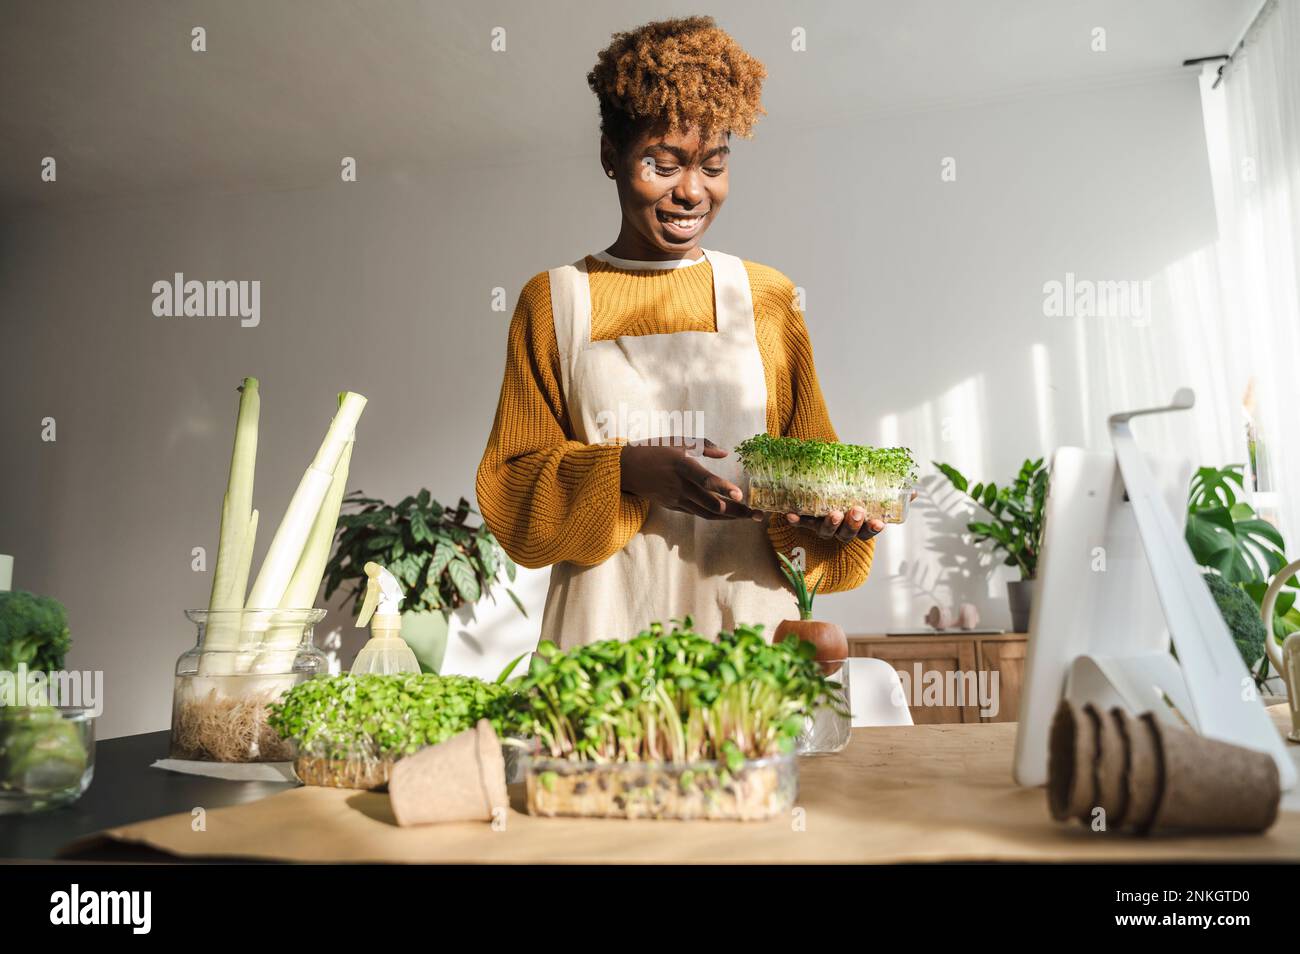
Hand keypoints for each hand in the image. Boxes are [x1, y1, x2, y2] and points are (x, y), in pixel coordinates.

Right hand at [619, 438, 758, 520]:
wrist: (626, 469)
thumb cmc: (654, 449)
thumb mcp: (678, 440)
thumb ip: (704, 445)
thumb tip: (726, 453)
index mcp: (682, 465)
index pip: (705, 480)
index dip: (723, 488)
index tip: (740, 494)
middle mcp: (680, 485)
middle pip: (712, 504)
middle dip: (737, 510)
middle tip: (758, 514)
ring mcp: (676, 499)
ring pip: (707, 513)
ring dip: (730, 517)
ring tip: (749, 517)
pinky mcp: (673, 506)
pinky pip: (697, 513)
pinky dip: (714, 515)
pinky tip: (729, 514)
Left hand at [781, 490, 917, 542]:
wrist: (826, 488)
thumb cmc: (853, 494)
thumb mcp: (873, 492)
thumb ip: (892, 492)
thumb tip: (913, 492)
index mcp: (858, 526)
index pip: (868, 532)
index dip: (873, 529)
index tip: (879, 522)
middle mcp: (841, 530)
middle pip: (847, 534)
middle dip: (852, 524)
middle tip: (856, 511)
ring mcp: (824, 526)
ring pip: (827, 532)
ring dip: (830, 524)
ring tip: (834, 513)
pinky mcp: (807, 520)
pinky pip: (801, 522)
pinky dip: (795, 520)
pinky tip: (789, 514)